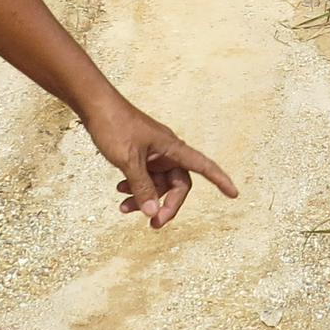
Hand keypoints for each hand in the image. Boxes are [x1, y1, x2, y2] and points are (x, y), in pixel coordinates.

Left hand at [83, 93, 237, 227]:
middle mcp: (167, 152)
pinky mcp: (140, 155)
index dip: (220, 180)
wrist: (95, 106)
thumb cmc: (115, 126)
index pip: (203, 166)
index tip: (234, 194)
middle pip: (177, 184)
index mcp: (172, 148)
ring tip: (123, 208)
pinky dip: (135, 188)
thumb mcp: (128, 160)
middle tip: (153, 224)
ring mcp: (153, 154)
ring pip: (157, 184)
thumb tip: (153, 212)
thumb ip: (142, 186)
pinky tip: (121, 191)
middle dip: (166, 204)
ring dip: (144, 198)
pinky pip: (145, 178)